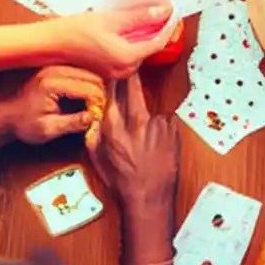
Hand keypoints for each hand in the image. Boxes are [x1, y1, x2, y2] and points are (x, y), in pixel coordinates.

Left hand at [9, 66, 105, 144]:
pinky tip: (84, 100)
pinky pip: (81, 73)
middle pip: (93, 77)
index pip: (89, 88)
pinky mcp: (56, 69)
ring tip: (90, 108)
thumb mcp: (48, 129)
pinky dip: (88, 85)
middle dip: (99, 95)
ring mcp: (55, 68)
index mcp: (53, 84)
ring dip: (94, 90)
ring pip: (89, 73)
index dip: (98, 104)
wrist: (8, 117)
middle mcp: (55, 71)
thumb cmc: (26, 125)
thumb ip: (71, 123)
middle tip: (96, 113)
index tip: (97, 119)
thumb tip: (93, 118)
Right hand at [53, 5, 175, 77]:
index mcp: (127, 58)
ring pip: (139, 54)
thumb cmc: (75, 30)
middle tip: (162, 14)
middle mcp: (124, 70)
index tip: (173, 14)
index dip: (168, 27)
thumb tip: (163, 11)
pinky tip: (128, 32)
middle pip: (149, 50)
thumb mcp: (110, 19)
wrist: (48, 45)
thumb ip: (139, 17)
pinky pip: (127, 58)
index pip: (158, 42)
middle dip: (157, 32)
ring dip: (144, 39)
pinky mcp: (108, 73)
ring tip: (146, 20)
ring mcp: (116, 74)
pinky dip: (132, 45)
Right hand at [87, 72, 179, 205]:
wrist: (149, 197)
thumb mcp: (97, 160)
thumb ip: (92, 135)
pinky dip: (161, 127)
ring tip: (145, 135)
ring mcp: (156, 124)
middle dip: (132, 75)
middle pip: (133, 87)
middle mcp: (135, 122)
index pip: (112, 92)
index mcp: (113, 128)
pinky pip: (164, 120)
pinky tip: (157, 143)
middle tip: (132, 66)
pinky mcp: (172, 129)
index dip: (112, 78)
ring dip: (146, 114)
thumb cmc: (122, 181)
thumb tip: (92, 116)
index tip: (113, 70)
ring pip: (149, 107)